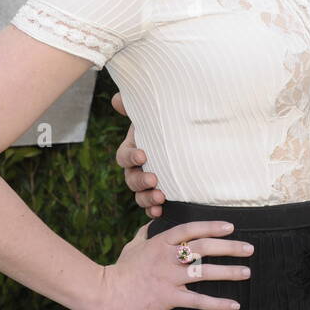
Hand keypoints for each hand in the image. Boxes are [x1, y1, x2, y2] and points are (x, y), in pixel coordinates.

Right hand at [92, 220, 252, 309]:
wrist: (107, 294)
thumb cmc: (121, 270)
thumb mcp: (134, 246)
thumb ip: (146, 233)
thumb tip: (152, 222)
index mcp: (160, 243)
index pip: (190, 229)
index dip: (211, 226)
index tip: (230, 226)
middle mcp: (168, 258)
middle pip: (203, 248)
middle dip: (229, 247)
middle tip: (249, 248)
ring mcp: (169, 278)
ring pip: (204, 272)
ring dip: (228, 272)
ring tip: (246, 272)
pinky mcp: (169, 298)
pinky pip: (197, 301)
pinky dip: (217, 304)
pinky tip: (233, 305)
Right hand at [112, 93, 164, 216]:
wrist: (192, 141)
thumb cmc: (170, 125)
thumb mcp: (156, 114)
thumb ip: (137, 106)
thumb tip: (117, 97)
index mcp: (134, 149)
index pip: (124, 156)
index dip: (131, 157)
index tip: (143, 155)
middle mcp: (138, 169)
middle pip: (130, 179)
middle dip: (140, 180)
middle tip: (154, 179)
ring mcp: (148, 184)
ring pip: (140, 196)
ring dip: (147, 198)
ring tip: (161, 197)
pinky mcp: (160, 195)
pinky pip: (151, 207)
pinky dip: (153, 211)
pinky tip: (160, 212)